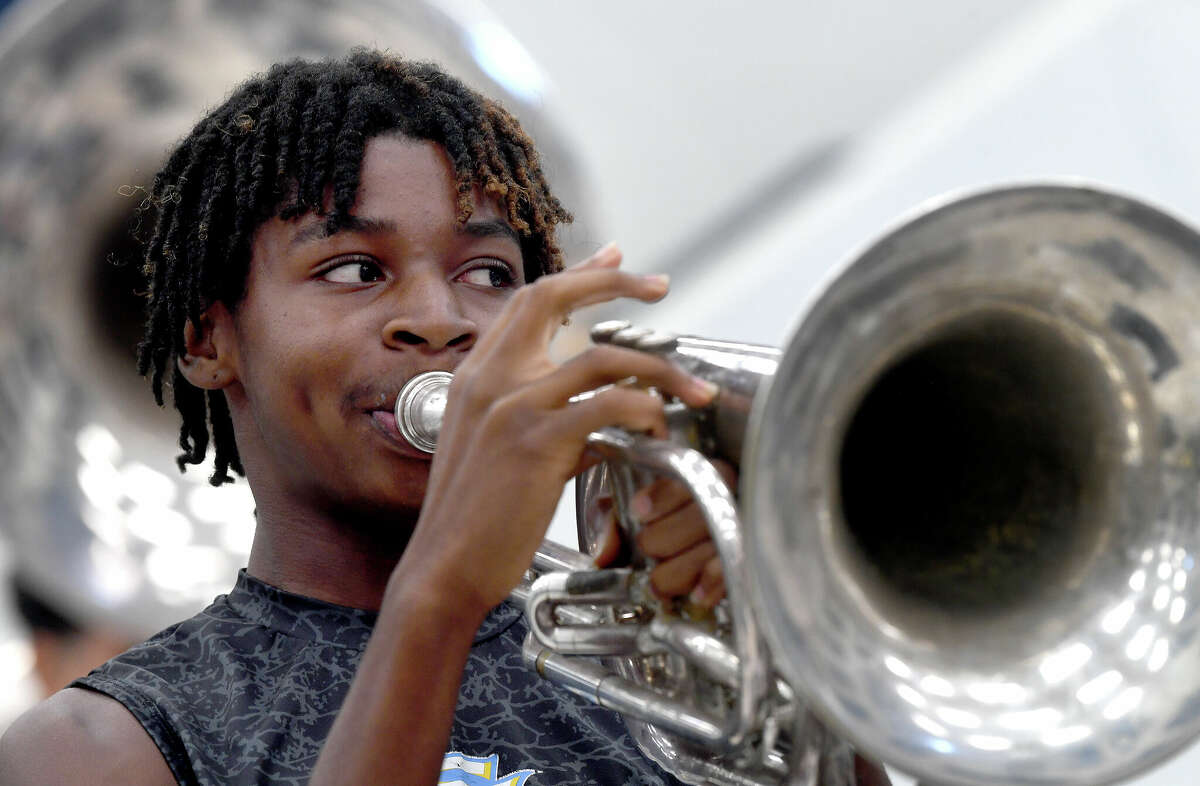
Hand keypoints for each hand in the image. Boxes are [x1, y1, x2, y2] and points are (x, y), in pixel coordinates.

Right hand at [395, 244, 719, 615]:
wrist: (443, 568)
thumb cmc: (472, 521)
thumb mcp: (492, 453)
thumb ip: (535, 422)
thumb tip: (593, 422)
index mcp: (476, 377)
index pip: (528, 302)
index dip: (575, 276)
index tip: (613, 259)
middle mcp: (490, 378)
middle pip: (555, 297)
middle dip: (615, 282)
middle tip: (659, 286)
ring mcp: (512, 405)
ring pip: (605, 357)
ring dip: (661, 369)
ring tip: (694, 391)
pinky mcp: (537, 440)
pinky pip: (610, 404)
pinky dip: (646, 410)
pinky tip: (659, 429)